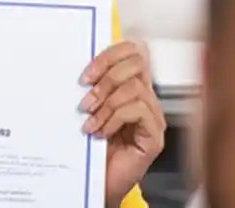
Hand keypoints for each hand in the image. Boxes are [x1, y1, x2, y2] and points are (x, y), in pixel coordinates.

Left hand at [80, 41, 166, 206]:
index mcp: (130, 87)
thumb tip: (80, 66)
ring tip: (90, 119)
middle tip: (86, 98)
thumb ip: (91, 87)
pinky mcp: (154, 137)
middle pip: (137, 62)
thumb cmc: (92, 148)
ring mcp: (153, 118)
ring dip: (106, 102)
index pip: (132, 52)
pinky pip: (137, 111)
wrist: (98, 182)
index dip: (108, 55)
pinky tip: (100, 132)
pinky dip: (114, 118)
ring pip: (134, 87)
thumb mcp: (88, 110)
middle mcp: (146, 99)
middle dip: (106, 76)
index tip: (85, 75)